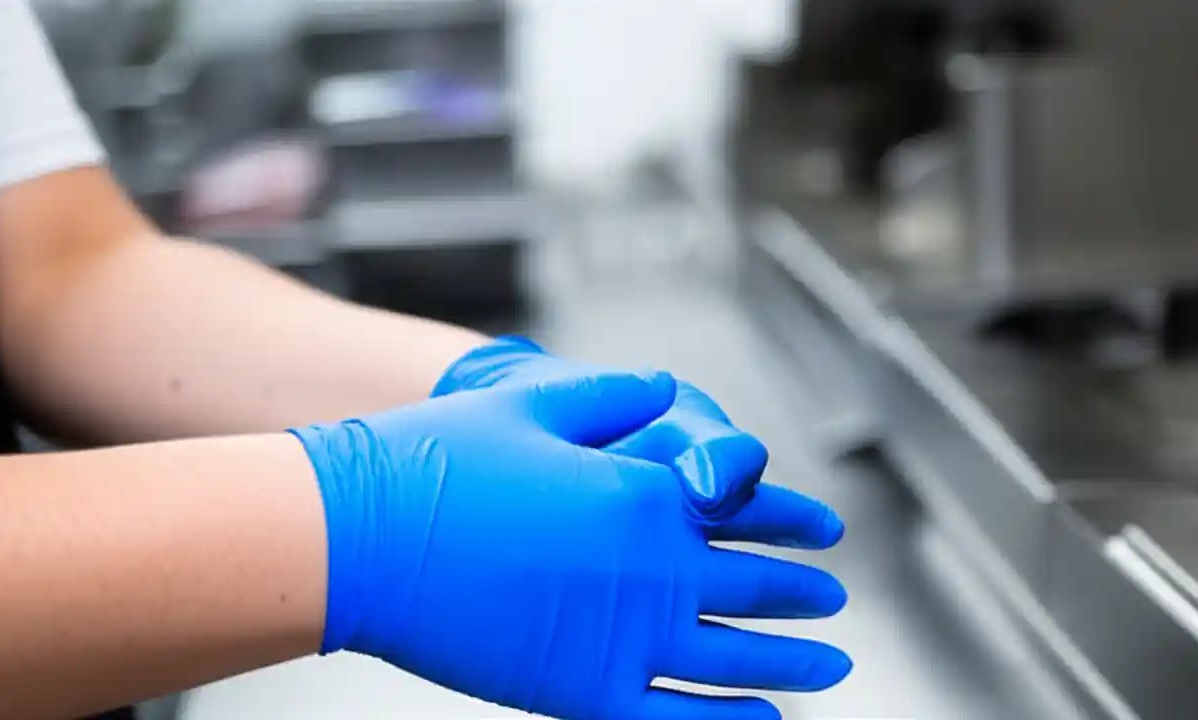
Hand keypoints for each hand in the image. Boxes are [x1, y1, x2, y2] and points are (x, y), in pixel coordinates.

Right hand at [291, 371, 850, 719]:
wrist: (366, 534)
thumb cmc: (441, 462)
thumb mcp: (534, 403)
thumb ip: (614, 398)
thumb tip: (663, 390)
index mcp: (643, 493)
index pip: (744, 509)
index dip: (791, 522)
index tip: (824, 533)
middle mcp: (652, 569)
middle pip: (752, 589)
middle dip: (801, 596)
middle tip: (831, 600)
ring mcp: (623, 636)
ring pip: (732, 658)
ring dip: (789, 663)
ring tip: (828, 665)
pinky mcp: (583, 691)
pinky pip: (677, 718)